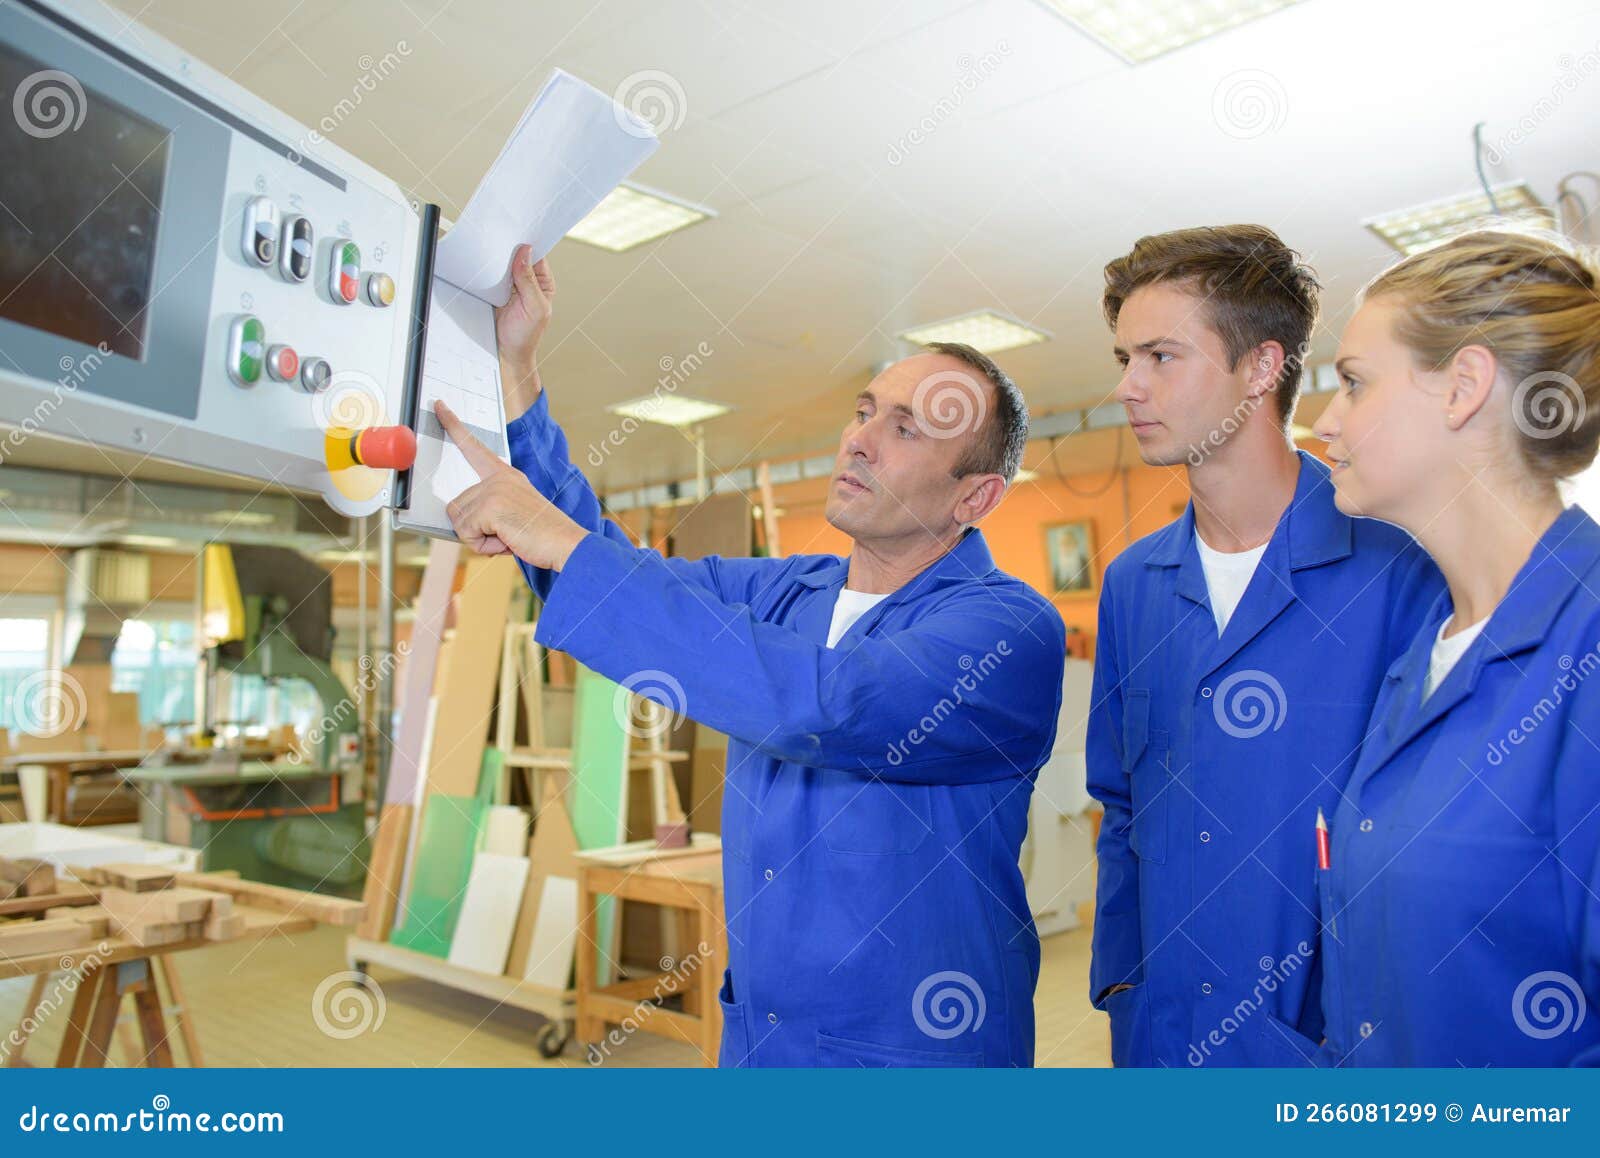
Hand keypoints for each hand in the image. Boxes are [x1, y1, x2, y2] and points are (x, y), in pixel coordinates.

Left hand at [434, 400, 587, 569]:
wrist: (567, 543)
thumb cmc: (542, 534)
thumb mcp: (514, 513)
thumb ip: (489, 508)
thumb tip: (459, 521)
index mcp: (505, 475)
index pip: (473, 447)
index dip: (453, 426)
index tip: (439, 406)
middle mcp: (498, 477)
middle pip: (456, 506)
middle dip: (475, 530)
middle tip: (507, 533)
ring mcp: (493, 489)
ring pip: (459, 522)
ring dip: (480, 539)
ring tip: (509, 537)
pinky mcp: (490, 505)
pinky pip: (466, 533)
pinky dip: (483, 546)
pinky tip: (507, 541)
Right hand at [495, 244, 554, 420]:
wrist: (507, 353)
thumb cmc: (526, 336)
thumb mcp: (535, 308)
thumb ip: (529, 281)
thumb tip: (525, 252)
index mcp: (543, 281)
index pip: (536, 254)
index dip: (528, 242)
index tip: (518, 230)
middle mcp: (527, 280)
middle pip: (518, 255)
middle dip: (509, 246)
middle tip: (498, 234)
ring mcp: (509, 284)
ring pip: (503, 262)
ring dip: (495, 256)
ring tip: (488, 245)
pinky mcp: (494, 289)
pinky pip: (490, 273)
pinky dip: (485, 267)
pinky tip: (481, 261)